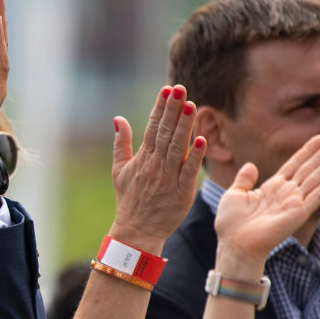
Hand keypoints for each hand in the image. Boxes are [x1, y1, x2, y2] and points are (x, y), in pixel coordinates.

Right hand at [109, 85, 204, 251]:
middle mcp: (155, 164)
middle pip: (165, 132)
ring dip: (184, 125)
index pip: (153, 127)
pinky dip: (195, 155)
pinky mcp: (181, 191)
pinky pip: (188, 170)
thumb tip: (118, 118)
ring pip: (177, 146)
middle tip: (180, 88)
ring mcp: (168, 177)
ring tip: (191, 104)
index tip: (167, 89)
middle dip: (173, 109)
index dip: (160, 107)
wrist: (136, 231)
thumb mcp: (119, 170)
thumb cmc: (129, 200)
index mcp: (142, 158)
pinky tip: (201, 138)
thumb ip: (121, 143)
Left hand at [215, 134, 319, 274]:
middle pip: (308, 168)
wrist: (234, 244)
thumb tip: (250, 165)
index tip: (319, 138)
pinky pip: (316, 197)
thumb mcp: (234, 195)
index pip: (293, 165)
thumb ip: (244, 179)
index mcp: (271, 188)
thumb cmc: (231, 224)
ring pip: (316, 179)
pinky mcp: (298, 214)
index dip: (306, 151)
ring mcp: (293, 203)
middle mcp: (286, 194)